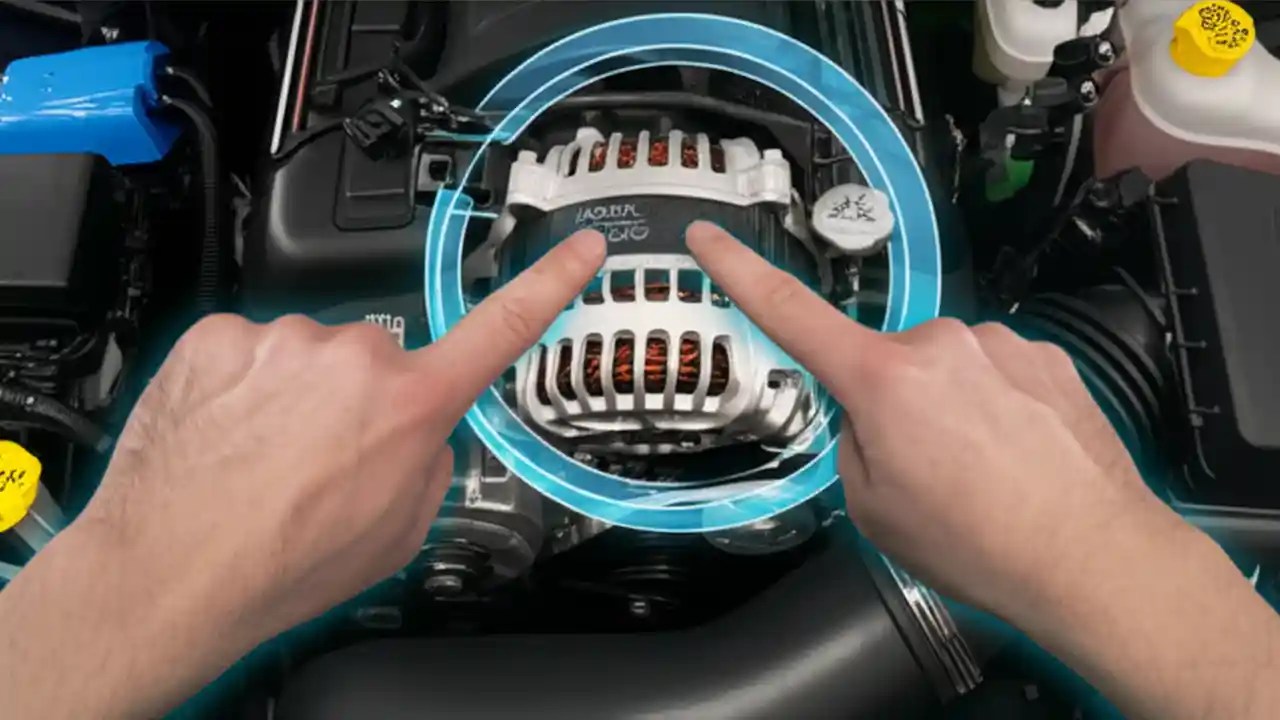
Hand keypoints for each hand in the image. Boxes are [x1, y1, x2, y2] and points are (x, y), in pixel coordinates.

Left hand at [0, 230, 605, 718]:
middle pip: (379, 360)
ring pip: (311, 355)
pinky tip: (228, 434)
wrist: (171, 572)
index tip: (581, 248)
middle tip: (324, 459)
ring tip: (266, 457)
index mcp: (413, 404)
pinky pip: (252, 349)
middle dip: (362, 399)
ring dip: (297, 395)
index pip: (502, 327)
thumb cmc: (284, 562)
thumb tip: (422, 431)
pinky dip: (244, 386)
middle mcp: (355, 355)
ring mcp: (283, 339)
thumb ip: (430, 461)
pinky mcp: (221, 335)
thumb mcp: (401, 531)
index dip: (549, 282)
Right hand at [687, 221, 1279, 719]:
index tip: (707, 235)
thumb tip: (872, 418)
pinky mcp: (1049, 357)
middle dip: (891, 407)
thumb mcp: (874, 510)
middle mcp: (941, 343)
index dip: (740, 270)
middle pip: (885, 363)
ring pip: (945, 370)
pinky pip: (995, 373)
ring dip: (949, 409)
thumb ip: (853, 444)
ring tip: (981, 476)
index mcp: (884, 379)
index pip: (791, 312)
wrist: (1094, 557)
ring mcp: (1001, 344)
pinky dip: (996, 409)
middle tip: (925, 474)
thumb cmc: (978, 543)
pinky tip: (1018, 459)